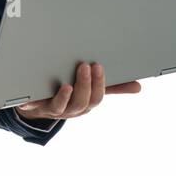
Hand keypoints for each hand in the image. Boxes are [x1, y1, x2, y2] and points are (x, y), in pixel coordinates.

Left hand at [16, 62, 140, 121]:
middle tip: (85, 66)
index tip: (98, 66)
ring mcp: (56, 109)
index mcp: (86, 103)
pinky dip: (47, 98)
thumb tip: (138, 86)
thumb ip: (113, 86)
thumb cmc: (70, 94)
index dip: (99, 83)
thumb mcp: (91, 89)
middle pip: (83, 102)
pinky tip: (52, 88)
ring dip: (68, 94)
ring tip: (70, 80)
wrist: (37, 105)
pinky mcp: (37, 107)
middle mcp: (72, 109)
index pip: (96, 98)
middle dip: (86, 85)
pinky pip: (42, 106)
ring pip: (65, 107)